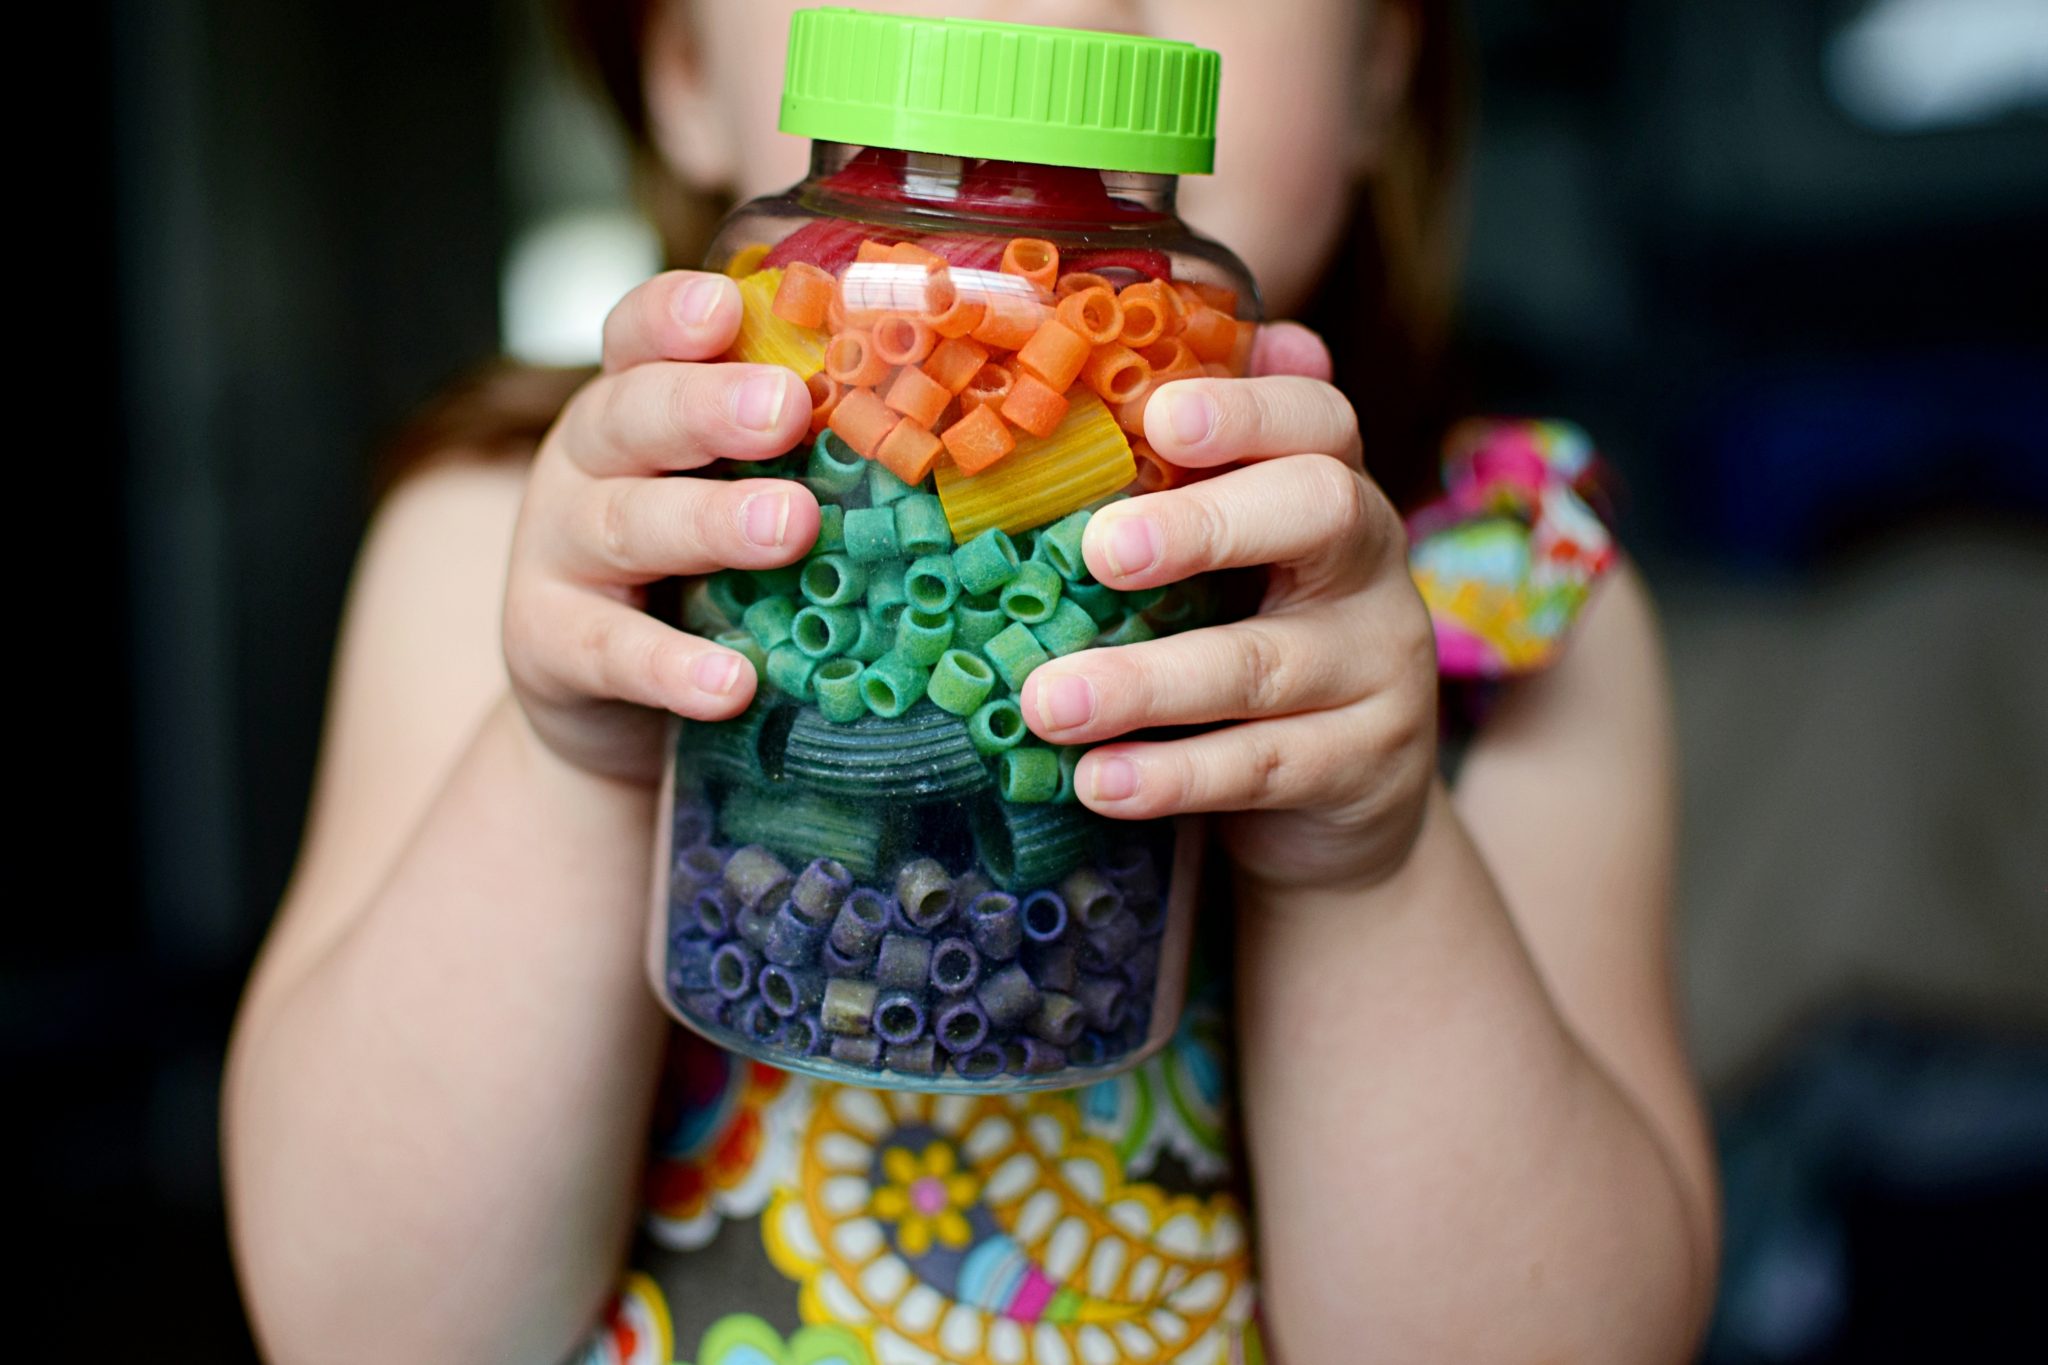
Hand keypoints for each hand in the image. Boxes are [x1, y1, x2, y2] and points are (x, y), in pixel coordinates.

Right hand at [502, 271, 817, 781]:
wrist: (605, 696)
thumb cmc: (700, 565)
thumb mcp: (735, 486)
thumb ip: (802, 449)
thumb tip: (945, 421)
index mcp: (637, 401)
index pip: (639, 335)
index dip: (673, 315)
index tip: (727, 310)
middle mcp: (589, 461)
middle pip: (635, 415)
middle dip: (710, 408)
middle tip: (787, 409)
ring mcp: (559, 551)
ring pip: (627, 524)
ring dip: (711, 523)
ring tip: (790, 527)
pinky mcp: (552, 644)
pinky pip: (613, 651)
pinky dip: (672, 667)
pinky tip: (731, 682)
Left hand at [1017, 324, 1437, 891]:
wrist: (1344, 796)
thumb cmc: (1248, 639)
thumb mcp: (1226, 563)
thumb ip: (1175, 488)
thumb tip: (1084, 389)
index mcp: (1330, 487)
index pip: (1316, 420)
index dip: (1246, 409)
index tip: (1161, 416)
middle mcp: (1370, 564)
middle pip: (1320, 510)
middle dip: (1206, 524)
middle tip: (1100, 549)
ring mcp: (1378, 667)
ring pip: (1265, 663)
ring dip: (1146, 683)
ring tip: (1049, 702)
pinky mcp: (1364, 765)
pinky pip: (1261, 766)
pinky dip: (1173, 776)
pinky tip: (1097, 782)